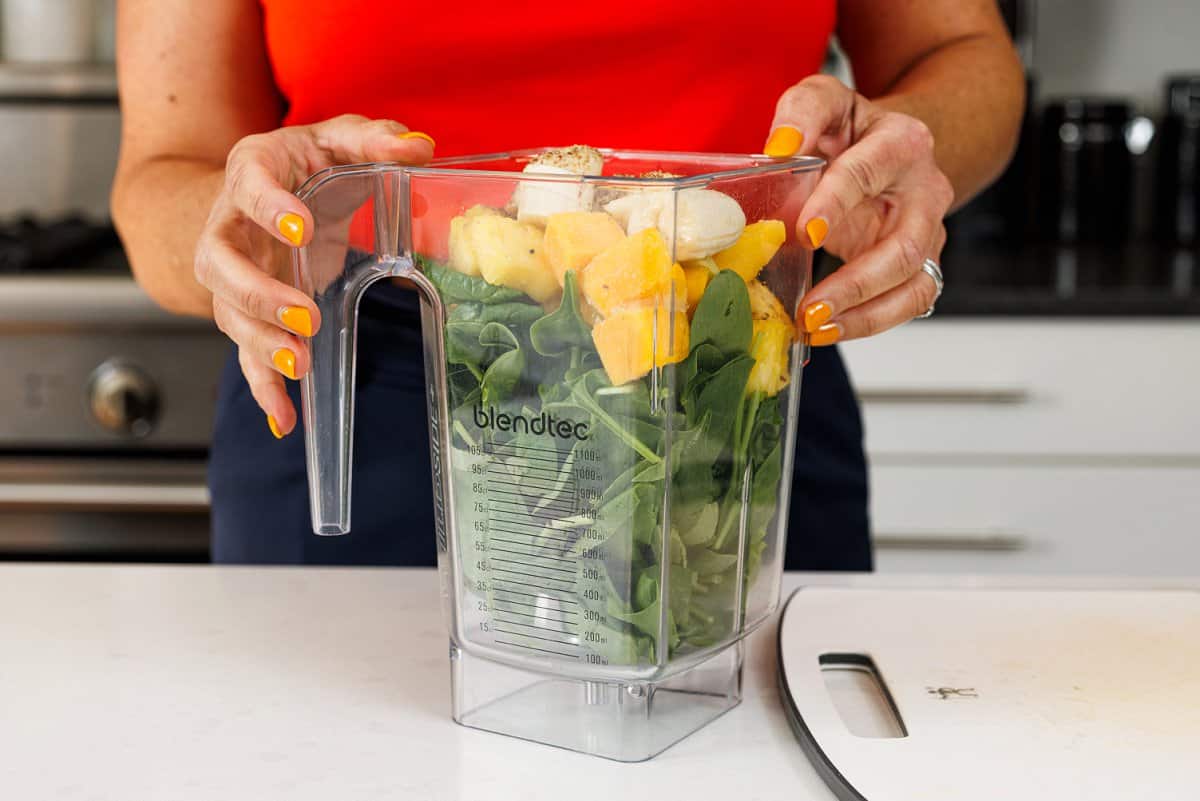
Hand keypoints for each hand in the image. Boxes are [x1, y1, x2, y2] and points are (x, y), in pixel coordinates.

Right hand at [194, 115, 434, 437]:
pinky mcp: (248, 309)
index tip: (300, 228)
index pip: (248, 186)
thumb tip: (420, 146)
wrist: (263, 185)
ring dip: (261, 343)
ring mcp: (234, 272)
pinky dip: (262, 386)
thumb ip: (375, 138)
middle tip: (303, 315)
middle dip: (258, 294)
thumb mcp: (340, 137)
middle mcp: (229, 224)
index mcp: (251, 171)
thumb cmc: (306, 159)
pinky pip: (247, 351)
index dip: (268, 206)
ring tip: (299, 365)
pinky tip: (284, 419)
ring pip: (230, 313)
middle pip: (222, 263)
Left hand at [763, 76, 953, 344]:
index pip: (869, 173)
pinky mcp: (922, 264)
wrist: (890, 147)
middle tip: (810, 306)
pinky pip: (909, 302)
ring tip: (816, 328)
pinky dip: (870, 323)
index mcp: (902, 143)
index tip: (805, 232)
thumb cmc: (851, 129)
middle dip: (857, 282)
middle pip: (905, 246)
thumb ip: (802, 112)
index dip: (837, 203)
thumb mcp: (825, 102)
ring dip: (866, 314)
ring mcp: (930, 233)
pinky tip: (829, 331)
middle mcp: (926, 191)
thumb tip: (780, 146)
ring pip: (914, 284)